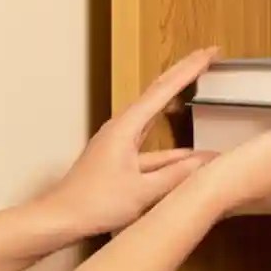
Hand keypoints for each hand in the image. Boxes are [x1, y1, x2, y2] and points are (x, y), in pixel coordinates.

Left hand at [42, 47, 220, 234]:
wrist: (61, 217)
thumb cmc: (96, 203)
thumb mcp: (143, 192)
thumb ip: (177, 175)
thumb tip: (207, 162)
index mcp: (126, 127)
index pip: (164, 90)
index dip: (189, 70)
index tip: (210, 53)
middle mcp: (122, 127)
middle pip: (158, 92)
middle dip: (184, 72)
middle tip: (208, 55)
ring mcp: (119, 140)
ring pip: (154, 113)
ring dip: (176, 98)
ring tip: (197, 85)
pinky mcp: (119, 156)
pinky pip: (150, 139)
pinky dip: (172, 142)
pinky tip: (190, 153)